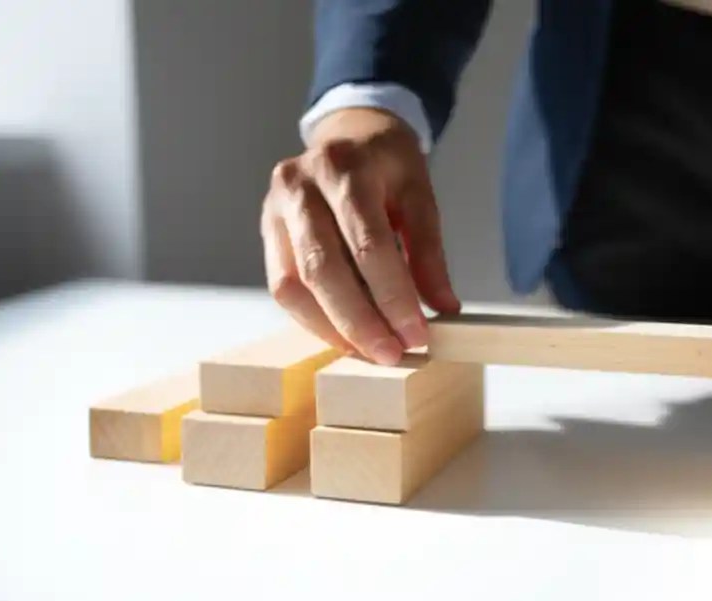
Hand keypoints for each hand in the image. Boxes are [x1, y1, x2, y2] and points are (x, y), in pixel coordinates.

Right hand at [260, 107, 459, 363]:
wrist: (350, 133)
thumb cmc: (388, 166)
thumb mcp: (419, 196)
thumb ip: (429, 252)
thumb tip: (444, 308)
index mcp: (344, 167)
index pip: (368, 244)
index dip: (393, 297)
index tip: (418, 335)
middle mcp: (299, 184)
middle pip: (323, 268)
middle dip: (360, 321)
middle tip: (392, 355)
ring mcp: (275, 207)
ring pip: (294, 284)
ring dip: (333, 328)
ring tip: (370, 352)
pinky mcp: (267, 231)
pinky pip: (283, 287)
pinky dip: (314, 319)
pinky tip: (345, 336)